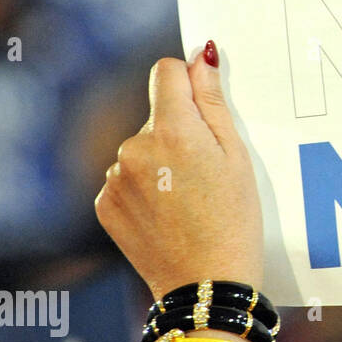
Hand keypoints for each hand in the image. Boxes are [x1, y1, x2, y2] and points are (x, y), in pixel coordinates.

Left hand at [95, 45, 263, 297]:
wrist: (206, 284)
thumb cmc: (234, 220)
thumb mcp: (237, 157)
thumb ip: (213, 103)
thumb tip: (200, 58)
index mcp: (173, 131)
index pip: (166, 72)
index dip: (188, 81)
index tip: (203, 100)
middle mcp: (134, 147)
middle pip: (156, 116)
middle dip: (180, 132)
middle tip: (208, 173)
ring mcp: (114, 176)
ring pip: (141, 149)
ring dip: (160, 163)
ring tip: (189, 199)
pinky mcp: (104, 203)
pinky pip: (126, 178)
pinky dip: (144, 189)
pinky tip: (168, 214)